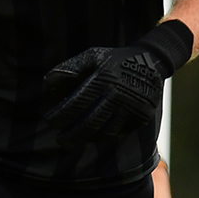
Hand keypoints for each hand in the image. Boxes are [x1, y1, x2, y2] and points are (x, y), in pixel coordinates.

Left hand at [41, 22, 193, 145]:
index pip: (76, 104)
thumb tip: (47, 84)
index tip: (50, 121)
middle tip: (60, 141)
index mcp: (103, 79)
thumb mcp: (92, 56)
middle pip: (89, 123)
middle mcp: (117, 95)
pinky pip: (119, 132)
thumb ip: (69, 68)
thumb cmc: (115, 60)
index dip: (60, 115)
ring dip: (87, 138)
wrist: (151, 62)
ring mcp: (130, 108)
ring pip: (104, 131)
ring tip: (76, 139)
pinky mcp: (140, 117)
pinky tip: (94, 135)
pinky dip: (104, 135)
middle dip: (71, 135)